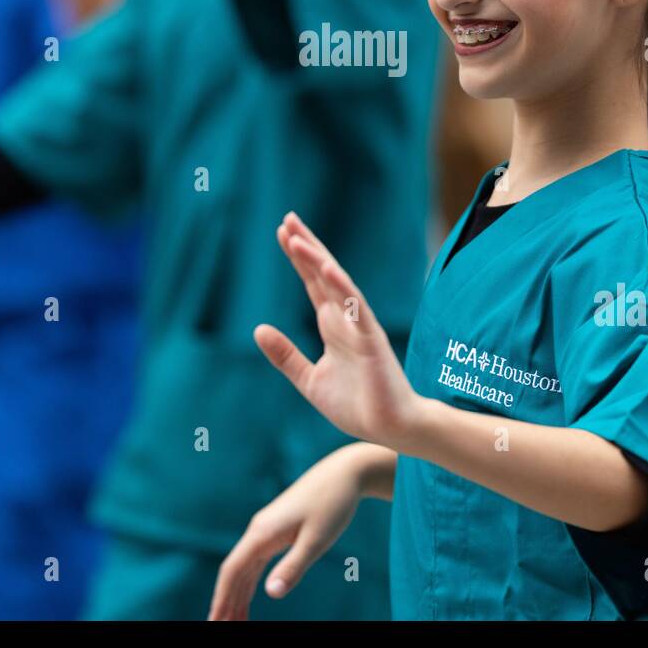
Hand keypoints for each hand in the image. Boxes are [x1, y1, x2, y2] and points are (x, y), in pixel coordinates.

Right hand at [208, 444, 368, 620]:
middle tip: (219, 628)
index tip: (214, 621)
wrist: (343, 474)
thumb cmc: (332, 505)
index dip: (221, 597)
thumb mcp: (316, 540)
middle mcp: (258, 530)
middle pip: (234, 572)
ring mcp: (266, 530)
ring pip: (244, 568)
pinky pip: (256, 562)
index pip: (232, 570)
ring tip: (232, 622)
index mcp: (262, 532)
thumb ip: (293, 568)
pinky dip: (250, 584)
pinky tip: (249, 599)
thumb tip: (270, 594)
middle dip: (225, 601)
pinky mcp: (276, 531)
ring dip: (236, 596)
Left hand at [257, 211, 422, 447]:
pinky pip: (356, 308)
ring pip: (336, 284)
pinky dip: (342, 287)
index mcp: (332, 325)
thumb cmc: (356, 404)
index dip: (298, 258)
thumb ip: (286, 355)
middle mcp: (346, 318)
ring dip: (316, 260)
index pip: (311, 282)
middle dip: (306, 246)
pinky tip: (327, 269)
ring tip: (297, 237)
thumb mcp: (309, 380)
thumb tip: (258, 329)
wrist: (390, 429)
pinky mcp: (371, 339)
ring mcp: (359, 325)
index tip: (283, 232)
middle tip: (287, 218)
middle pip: (322, 274)